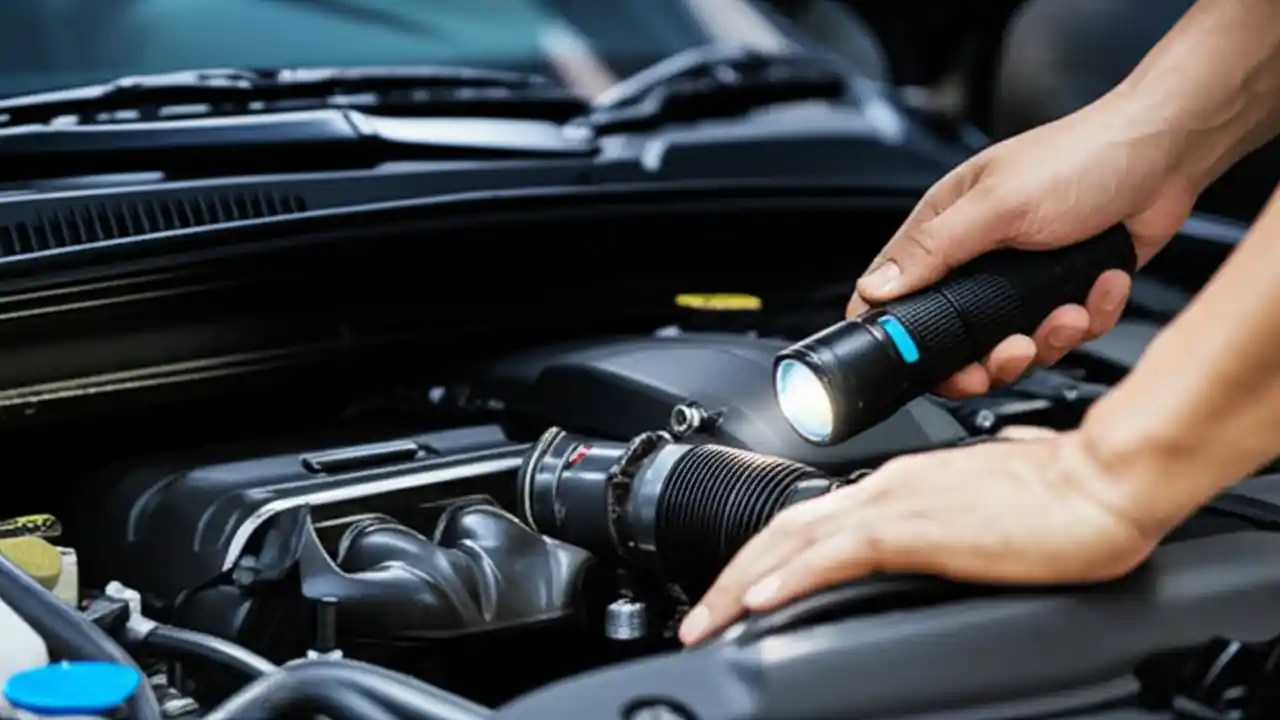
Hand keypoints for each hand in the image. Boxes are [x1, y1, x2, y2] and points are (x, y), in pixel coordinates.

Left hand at [678, 432, 1170, 645]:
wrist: (1105, 482)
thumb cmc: (1061, 499)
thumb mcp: (984, 514)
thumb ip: (945, 526)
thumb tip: (935, 545)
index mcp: (901, 483)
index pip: (812, 519)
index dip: (766, 556)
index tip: (741, 592)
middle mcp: (888, 485)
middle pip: (785, 526)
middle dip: (732, 574)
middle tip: (699, 614)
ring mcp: (899, 502)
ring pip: (794, 537)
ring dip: (741, 581)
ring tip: (708, 617)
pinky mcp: (918, 528)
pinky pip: (836, 552)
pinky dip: (790, 575)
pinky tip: (761, 600)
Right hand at [850, 93, 1198, 396]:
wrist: (1166, 154)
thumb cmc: (1083, 157)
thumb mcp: (998, 205)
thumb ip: (935, 250)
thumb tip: (876, 286)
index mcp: (946, 226)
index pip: (898, 288)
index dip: (901, 332)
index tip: (920, 362)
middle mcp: (978, 255)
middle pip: (957, 335)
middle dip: (987, 358)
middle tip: (1009, 356)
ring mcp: (1022, 277)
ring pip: (1014, 343)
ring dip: (1046, 339)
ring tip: (1066, 314)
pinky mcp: (1066, 290)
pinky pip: (1065, 332)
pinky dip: (1088, 318)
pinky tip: (1099, 286)